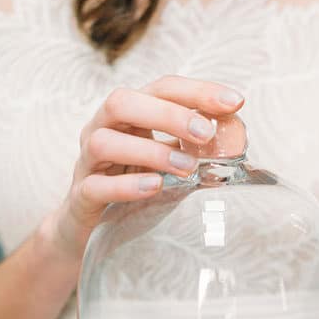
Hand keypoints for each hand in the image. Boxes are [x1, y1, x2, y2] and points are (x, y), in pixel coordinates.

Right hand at [46, 76, 244, 255]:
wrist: (92, 229)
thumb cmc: (138, 187)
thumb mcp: (171, 163)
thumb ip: (199, 149)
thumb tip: (238, 139)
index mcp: (129, 115)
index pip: (161, 88)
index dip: (198, 91)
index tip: (235, 102)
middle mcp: (102, 130)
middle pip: (122, 102)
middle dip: (168, 114)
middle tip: (206, 134)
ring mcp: (87, 164)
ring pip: (103, 142)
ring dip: (149, 150)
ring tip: (186, 167)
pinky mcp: (80, 198)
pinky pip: (94, 187)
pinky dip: (125, 186)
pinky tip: (154, 187)